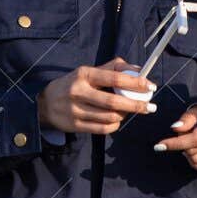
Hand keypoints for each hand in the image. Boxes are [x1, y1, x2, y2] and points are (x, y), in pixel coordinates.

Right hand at [37, 59, 154, 134]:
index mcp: (84, 74)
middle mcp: (79, 91)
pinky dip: (115, 125)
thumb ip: (112, 68)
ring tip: (131, 111)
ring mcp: (76, 110)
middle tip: (150, 107)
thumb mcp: (88, 71)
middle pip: (113, 102)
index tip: (150, 86)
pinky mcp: (75, 126)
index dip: (135, 82)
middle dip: (135, 105)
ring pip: (109, 117)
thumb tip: (138, 69)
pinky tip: (118, 120)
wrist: (45, 103)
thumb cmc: (74, 84)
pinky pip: (102, 129)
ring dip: (125, 115)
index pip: (114, 78)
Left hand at [156, 104, 196, 173]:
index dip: (175, 144)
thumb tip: (175, 128)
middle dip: (182, 145)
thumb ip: (189, 117)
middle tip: (182, 135)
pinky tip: (195, 153)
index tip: (159, 145)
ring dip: (188, 154)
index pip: (195, 138)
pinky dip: (196, 163)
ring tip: (189, 143)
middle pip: (194, 151)